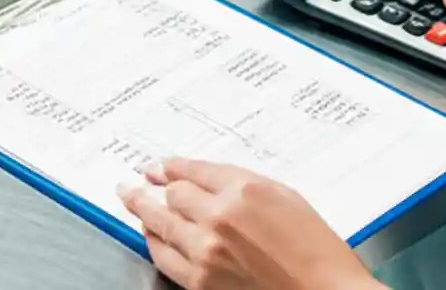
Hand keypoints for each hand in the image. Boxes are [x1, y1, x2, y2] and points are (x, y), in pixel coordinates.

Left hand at [119, 159, 384, 289]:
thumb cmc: (314, 247)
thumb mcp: (283, 195)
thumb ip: (241, 184)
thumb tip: (206, 177)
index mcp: (243, 190)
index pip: (193, 171)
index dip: (172, 167)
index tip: (161, 167)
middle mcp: (219, 217)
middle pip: (171, 196)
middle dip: (151, 187)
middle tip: (133, 184)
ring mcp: (206, 252)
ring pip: (160, 223)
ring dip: (144, 211)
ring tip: (131, 201)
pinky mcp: (201, 281)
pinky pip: (164, 257)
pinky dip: (154, 243)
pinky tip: (151, 236)